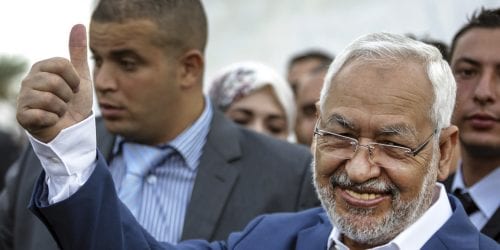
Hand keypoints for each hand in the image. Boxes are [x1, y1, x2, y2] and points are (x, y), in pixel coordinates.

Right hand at [17, 24, 92, 142]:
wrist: (72, 129)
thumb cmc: (74, 103)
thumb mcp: (81, 77)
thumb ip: (78, 53)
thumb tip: (78, 25)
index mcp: (41, 68)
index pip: (61, 64)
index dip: (74, 79)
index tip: (74, 88)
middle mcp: (29, 80)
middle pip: (55, 82)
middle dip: (68, 95)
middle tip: (65, 101)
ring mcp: (23, 98)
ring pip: (50, 99)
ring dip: (61, 108)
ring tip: (58, 110)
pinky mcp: (22, 116)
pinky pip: (43, 114)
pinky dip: (53, 119)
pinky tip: (51, 120)